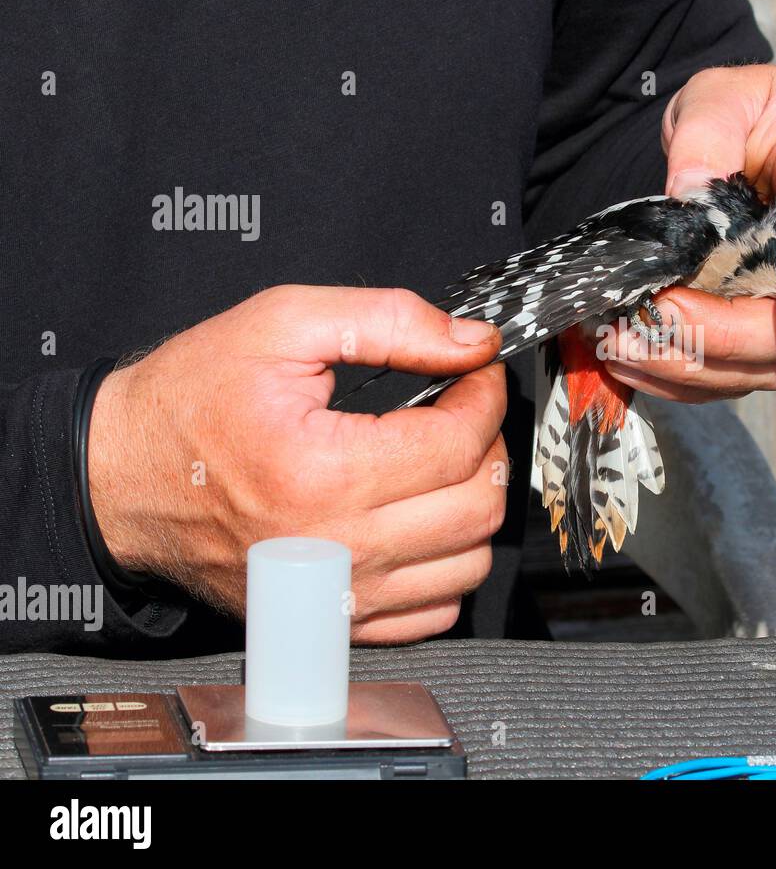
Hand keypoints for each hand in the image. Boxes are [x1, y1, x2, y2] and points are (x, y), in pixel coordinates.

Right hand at [88, 285, 506, 643]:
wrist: (122, 478)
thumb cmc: (190, 402)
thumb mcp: (280, 324)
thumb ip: (388, 321)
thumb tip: (471, 341)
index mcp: (323, 472)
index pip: (459, 444)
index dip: (485, 396)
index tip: (476, 371)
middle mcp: (337, 546)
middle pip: (477, 506)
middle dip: (489, 445)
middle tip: (464, 411)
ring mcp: (338, 593)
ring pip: (468, 563)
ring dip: (475, 504)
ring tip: (445, 462)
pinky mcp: (334, 619)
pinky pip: (434, 610)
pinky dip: (448, 564)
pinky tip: (424, 518)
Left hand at [607, 64, 775, 402]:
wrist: (764, 143)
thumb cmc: (750, 116)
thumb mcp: (724, 97)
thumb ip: (708, 134)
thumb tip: (684, 199)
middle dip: (720, 332)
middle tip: (650, 312)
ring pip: (763, 366)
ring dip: (690, 364)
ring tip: (618, 343)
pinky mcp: (770, 339)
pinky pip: (734, 377)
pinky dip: (680, 378)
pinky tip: (627, 361)